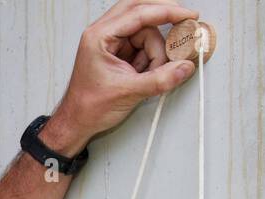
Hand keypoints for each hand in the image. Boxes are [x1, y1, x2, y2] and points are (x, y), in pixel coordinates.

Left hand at [45, 0, 201, 154]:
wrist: (77, 123)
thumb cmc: (88, 107)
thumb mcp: (128, 93)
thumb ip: (159, 79)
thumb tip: (183, 67)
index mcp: (99, 37)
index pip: (138, 13)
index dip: (167, 12)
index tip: (188, 15)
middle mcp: (103, 34)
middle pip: (140, 10)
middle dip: (163, 17)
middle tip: (183, 23)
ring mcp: (110, 42)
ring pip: (144, 32)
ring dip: (154, 51)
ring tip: (150, 73)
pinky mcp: (117, 52)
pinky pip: (142, 45)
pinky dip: (150, 57)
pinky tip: (145, 73)